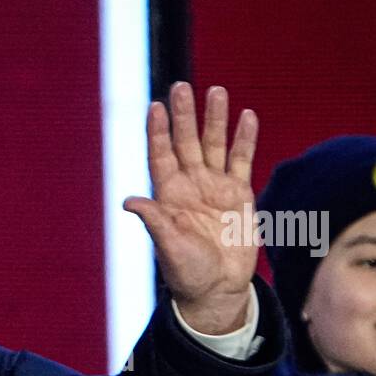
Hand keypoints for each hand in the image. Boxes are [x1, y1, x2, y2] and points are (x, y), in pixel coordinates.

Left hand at [124, 83, 258, 334]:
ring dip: (214, 119)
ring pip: (215, 145)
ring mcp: (215, 187)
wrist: (218, 289)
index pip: (161, 156)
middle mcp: (190, 185)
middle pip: (186, 142)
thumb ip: (155, 221)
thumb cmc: (187, 272)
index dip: (157, 132)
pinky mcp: (239, 194)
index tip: (155, 105)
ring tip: (215, 90)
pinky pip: (242, 160)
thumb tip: (129, 202)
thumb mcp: (169, 247)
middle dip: (184, 115)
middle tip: (181, 86)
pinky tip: (246, 116)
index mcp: (169, 196)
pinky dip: (245, 138)